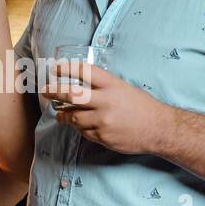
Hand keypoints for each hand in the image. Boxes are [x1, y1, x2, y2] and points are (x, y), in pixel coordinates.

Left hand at [40, 60, 171, 155]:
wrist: (159, 129)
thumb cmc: (142, 106)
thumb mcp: (124, 88)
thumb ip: (103, 87)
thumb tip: (80, 86)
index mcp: (112, 85)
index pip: (84, 72)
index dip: (67, 68)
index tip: (55, 68)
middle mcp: (106, 102)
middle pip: (72, 95)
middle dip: (54, 91)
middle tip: (45, 91)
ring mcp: (104, 121)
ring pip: (74, 117)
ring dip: (64, 115)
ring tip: (59, 114)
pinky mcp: (104, 137)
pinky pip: (84, 132)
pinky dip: (81, 128)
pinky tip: (82, 126)